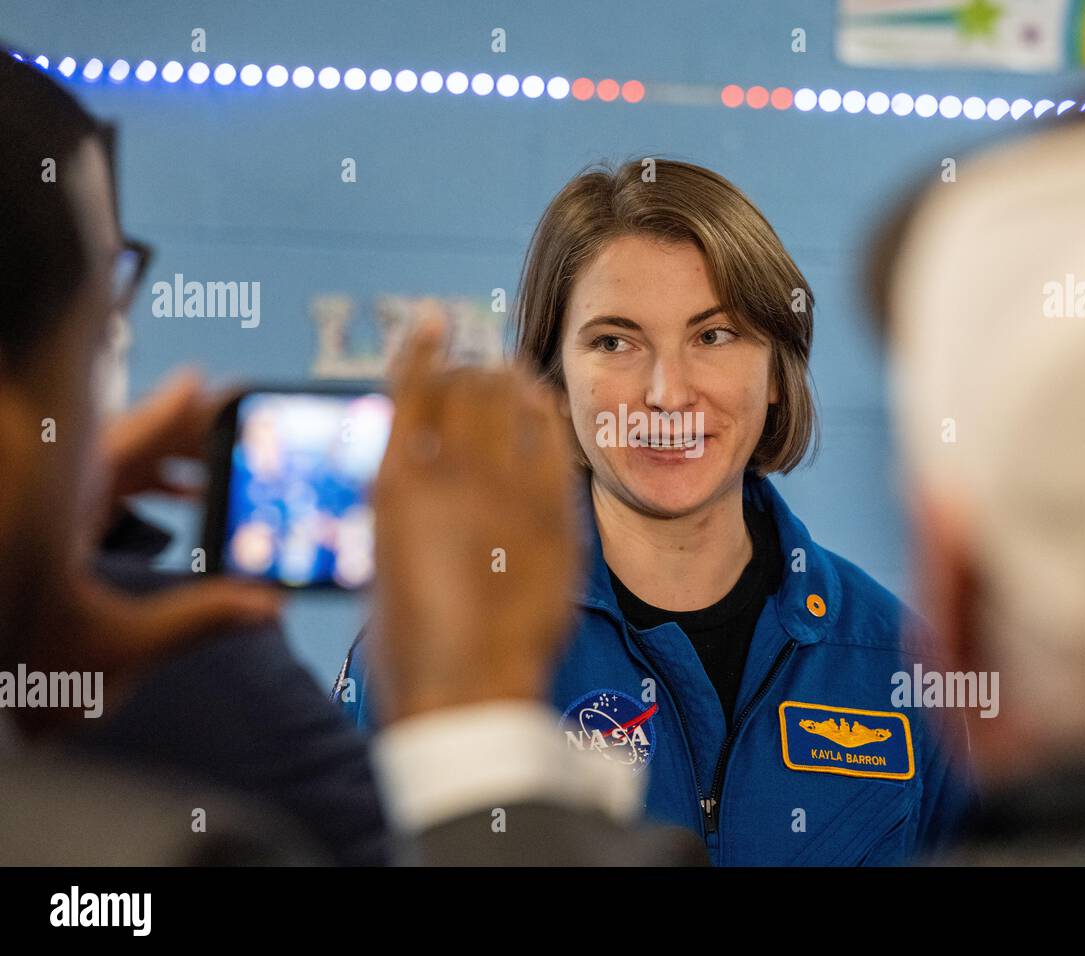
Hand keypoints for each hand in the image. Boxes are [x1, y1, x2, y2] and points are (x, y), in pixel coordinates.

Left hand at [14, 369, 279, 737]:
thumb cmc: (21, 670)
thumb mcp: (119, 648)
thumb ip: (199, 621)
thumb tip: (268, 607)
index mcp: (61, 514)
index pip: (126, 446)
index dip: (172, 414)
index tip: (209, 387)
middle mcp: (56, 502)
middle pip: (129, 447)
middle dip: (189, 436)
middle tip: (243, 428)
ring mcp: (54, 514)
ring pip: (121, 465)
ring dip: (175, 460)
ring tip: (227, 464)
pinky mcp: (55, 531)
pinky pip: (112, 486)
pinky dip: (154, 482)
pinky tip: (186, 496)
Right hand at [369, 319, 581, 722]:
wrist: (469, 692)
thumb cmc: (412, 640)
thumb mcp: (383, 559)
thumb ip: (401, 504)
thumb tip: (411, 469)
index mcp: (396, 488)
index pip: (412, 388)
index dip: (423, 347)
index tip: (432, 323)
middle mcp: (454, 479)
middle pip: (468, 386)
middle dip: (469, 369)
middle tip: (475, 369)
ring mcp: (512, 497)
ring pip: (517, 404)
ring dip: (510, 380)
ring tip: (511, 375)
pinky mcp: (557, 518)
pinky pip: (555, 443)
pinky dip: (546, 415)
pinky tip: (544, 407)